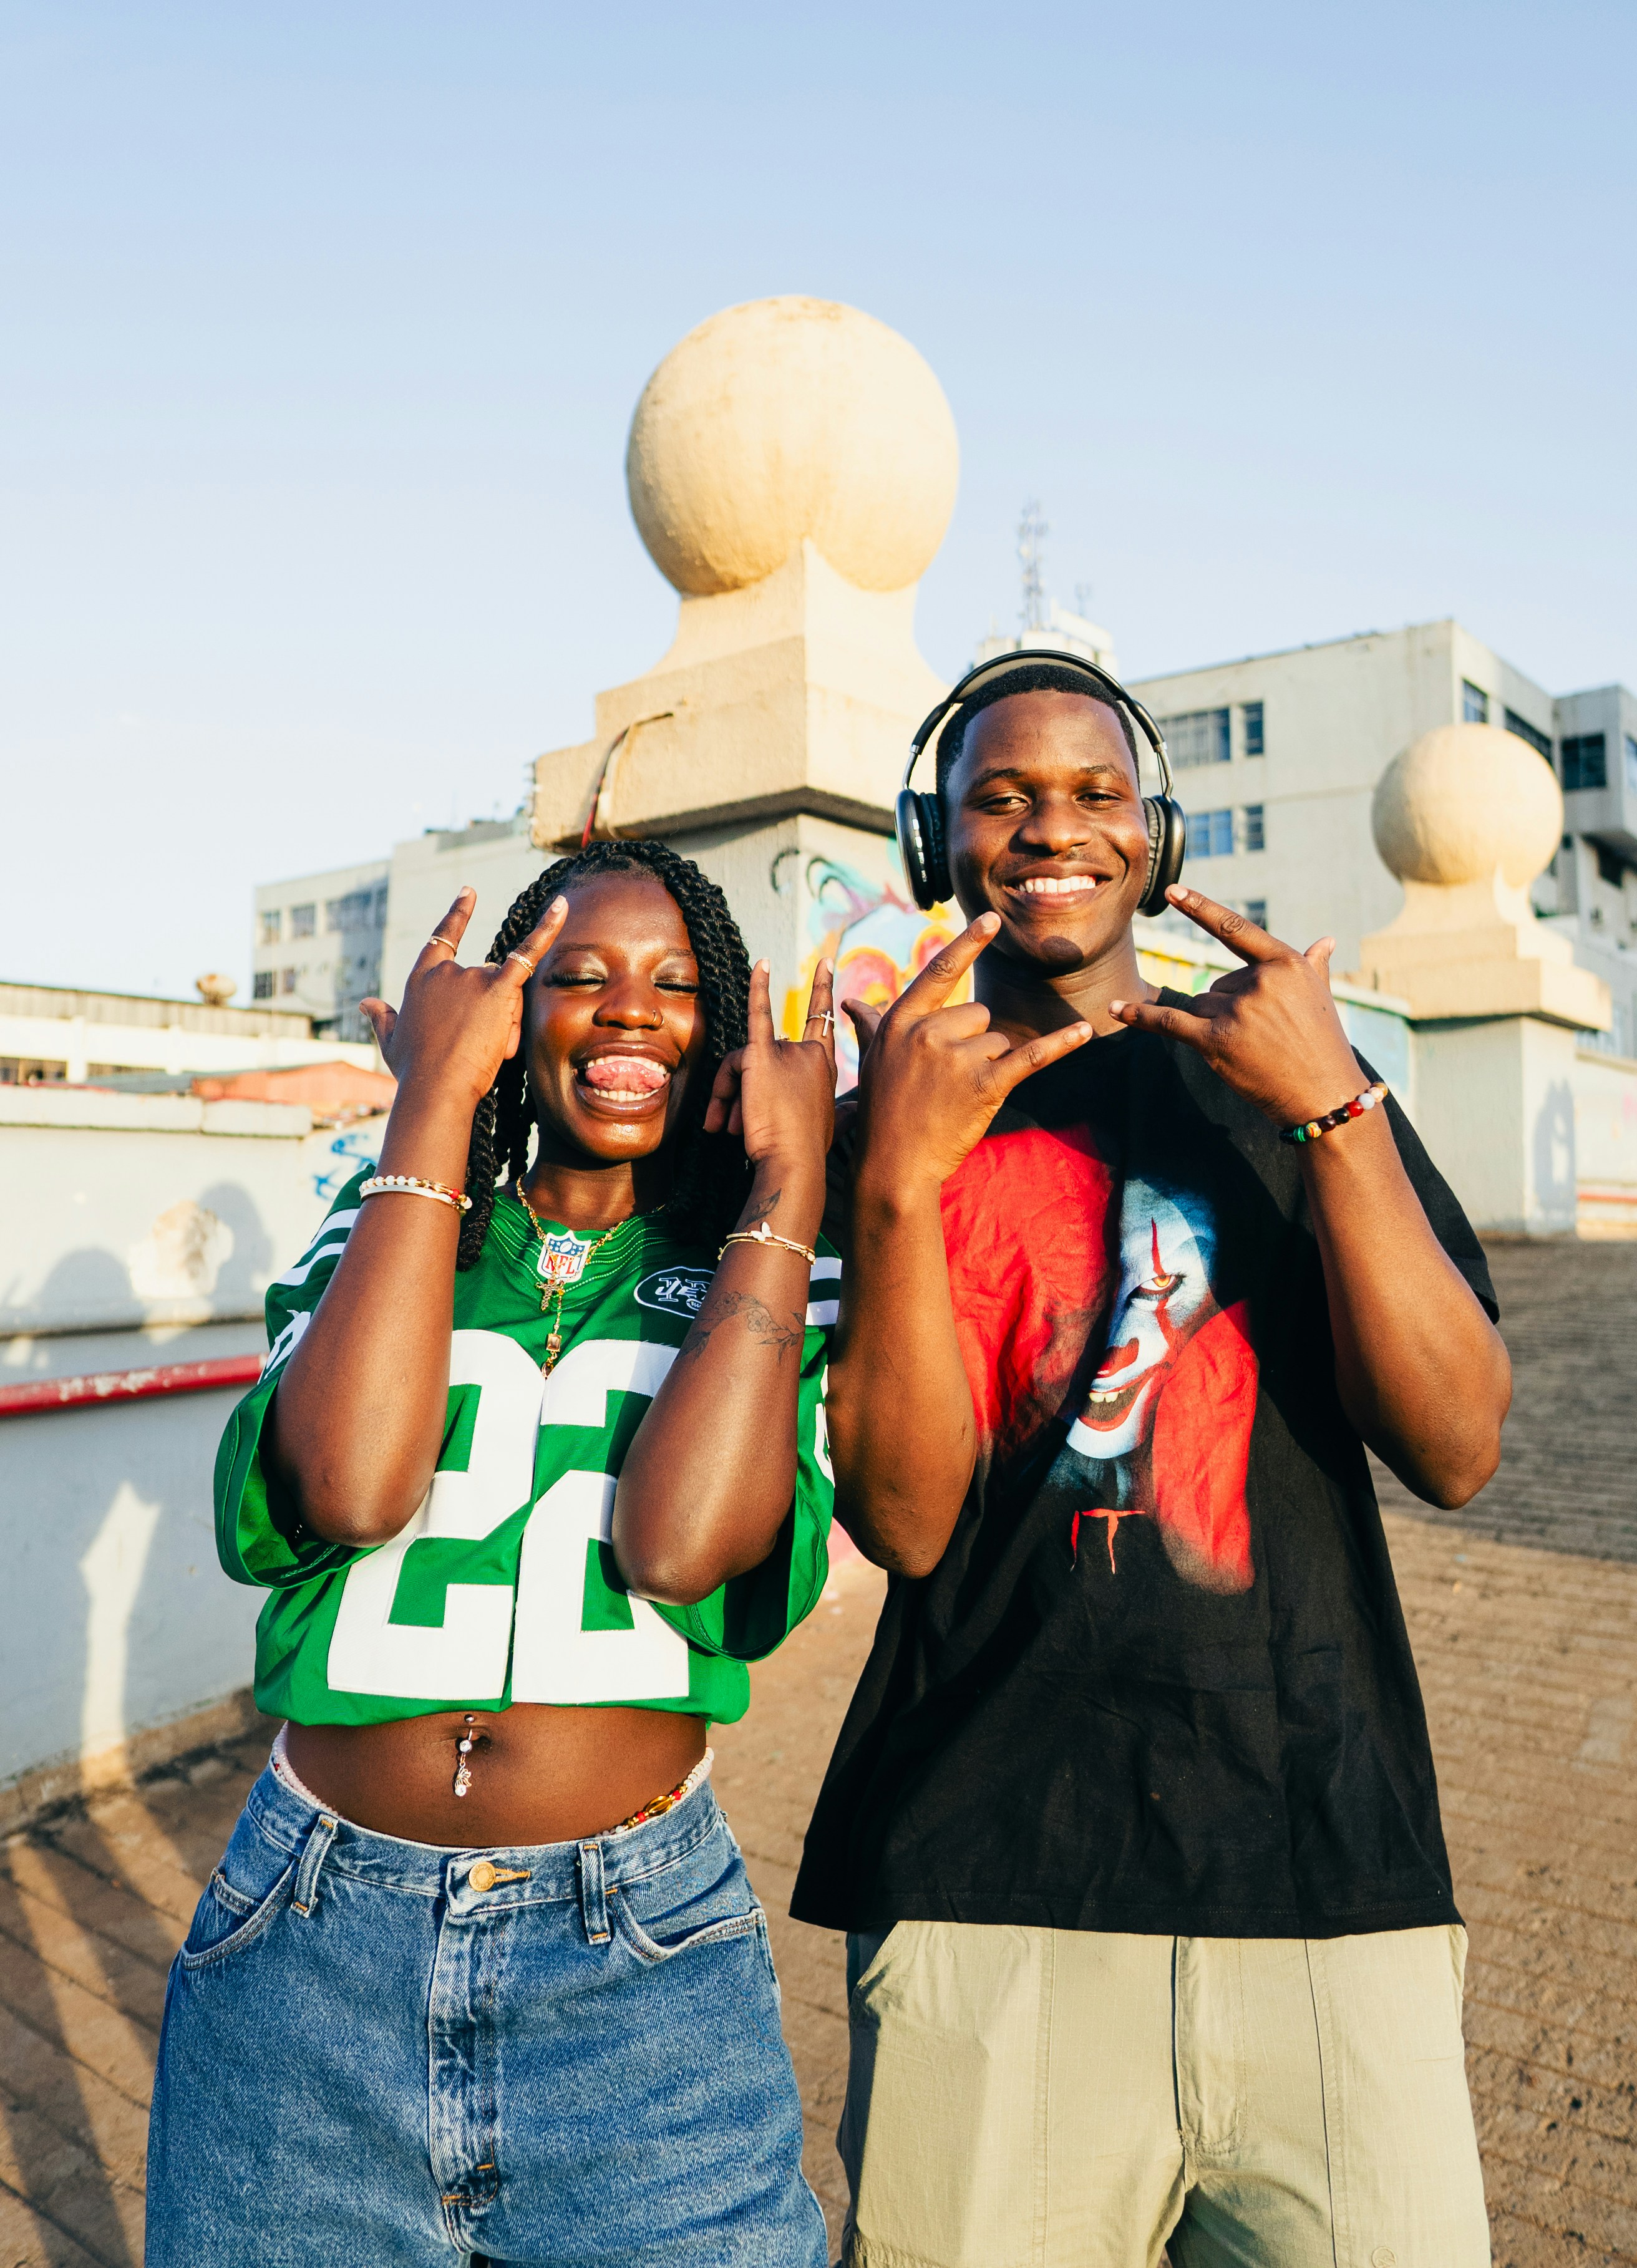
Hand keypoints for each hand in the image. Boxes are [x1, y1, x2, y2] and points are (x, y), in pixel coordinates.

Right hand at [359, 887, 568, 1117]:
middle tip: (480, 1048)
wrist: (434, 1087)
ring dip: (506, 1019)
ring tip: (489, 1050)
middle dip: (494, 1010)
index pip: (443, 940)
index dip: (457, 916)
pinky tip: (561, 907)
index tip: (469, 893)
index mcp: (421, 980)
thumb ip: (382, 1018)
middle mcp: (447, 972)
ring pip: (507, 988)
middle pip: (488, 976)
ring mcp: (472, 978)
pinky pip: (528, 955)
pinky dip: (547, 930)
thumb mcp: (392, 1041)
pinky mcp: (497, 990)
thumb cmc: (414, 1071)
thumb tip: (364, 1003)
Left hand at [703, 959, 835, 1168]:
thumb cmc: (807, 1153)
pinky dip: (759, 988)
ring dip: (726, 1095)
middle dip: (740, 1088)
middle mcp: (811, 1054)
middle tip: (731, 1126)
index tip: (825, 964)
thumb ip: (844, 1112)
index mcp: (825, 1068)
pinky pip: (758, 1017)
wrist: (793, 1164)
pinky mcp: (762, 1057)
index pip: (822, 1023)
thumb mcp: (830, 1127)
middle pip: (764, 1051)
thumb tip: (860, 1108)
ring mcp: (789, 1053)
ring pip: (742, 1059)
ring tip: (725, 1128)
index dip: (823, 992)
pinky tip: (764, 965)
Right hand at [852, 913, 1092, 1197]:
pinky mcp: (984, 1085)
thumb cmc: (882, 1113)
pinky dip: (1060, 1044)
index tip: (992, 919)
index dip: (968, 944)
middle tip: (948, 1082)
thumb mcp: (871, 1061)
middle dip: (974, 1045)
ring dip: (990, 1068)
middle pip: (978, 1015)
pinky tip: (1085, 1031)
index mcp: (902, 1021)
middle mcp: (928, 1031)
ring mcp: (956, 1058)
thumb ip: (869, 1025)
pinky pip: (1031, 1055)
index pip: (939, 971)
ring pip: (998, 1042)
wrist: (893, 1165)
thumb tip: (848, 1001)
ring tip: (959, 1097)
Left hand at [1108, 886, 1363, 1125]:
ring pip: (1200, 1006)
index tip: (1171, 891)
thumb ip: (1313, 965)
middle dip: (1229, 1008)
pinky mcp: (1216, 1040)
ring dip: (1214, 1026)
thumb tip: (1326, 940)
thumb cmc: (1322, 1045)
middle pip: (1215, 983)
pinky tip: (1114, 1008)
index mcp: (1285, 963)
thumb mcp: (1320, 996)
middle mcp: (1260, 981)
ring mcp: (1237, 1011)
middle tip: (1264, 1035)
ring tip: (1252, 1048)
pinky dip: (1141, 1016)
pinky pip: (1169, 1022)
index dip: (1200, 908)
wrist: (1323, 1095)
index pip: (1234, 929)